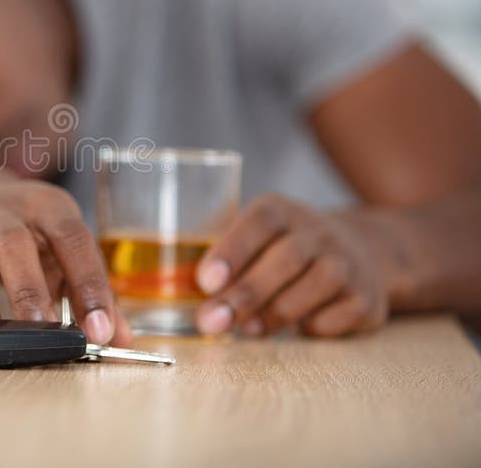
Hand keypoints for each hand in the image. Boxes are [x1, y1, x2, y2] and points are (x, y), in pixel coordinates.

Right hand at [0, 173, 131, 345]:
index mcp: (43, 206)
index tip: (101, 330)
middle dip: (27, 287)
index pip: (71, 237)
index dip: (89, 283)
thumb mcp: (59, 245)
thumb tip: (121, 339)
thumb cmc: (21, 231)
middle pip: (12, 243)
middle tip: (43, 329)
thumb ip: (90, 290)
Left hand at [194, 194, 389, 336]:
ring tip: (248, 330)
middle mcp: (317, 231)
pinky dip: (312, 328)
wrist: (359, 252)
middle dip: (245, 294)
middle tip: (210, 322)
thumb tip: (174, 286)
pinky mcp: (368, 298)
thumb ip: (219, 253)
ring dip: (276, 313)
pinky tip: (294, 331)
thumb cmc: (281, 249)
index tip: (205, 282)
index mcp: (280, 211)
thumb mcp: (253, 237)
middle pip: (286, 258)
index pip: (259, 221)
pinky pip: (337, 316)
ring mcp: (347, 262)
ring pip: (315, 286)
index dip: (232, 250)